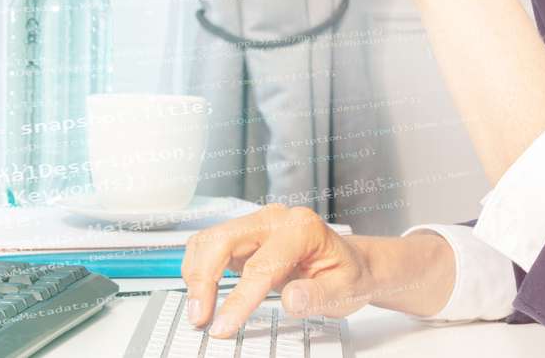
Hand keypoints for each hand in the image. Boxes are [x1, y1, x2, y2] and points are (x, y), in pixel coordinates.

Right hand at [180, 204, 375, 337]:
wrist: (349, 263)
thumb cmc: (347, 275)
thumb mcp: (345, 290)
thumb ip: (318, 295)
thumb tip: (291, 300)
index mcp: (301, 229)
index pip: (260, 265)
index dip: (239, 298)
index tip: (223, 325)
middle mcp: (274, 219)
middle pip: (223, 240)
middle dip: (203, 279)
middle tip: (200, 317)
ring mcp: (255, 224)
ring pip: (209, 239)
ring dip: (196, 274)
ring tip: (199, 310)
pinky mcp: (243, 236)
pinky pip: (209, 245)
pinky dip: (198, 268)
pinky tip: (202, 293)